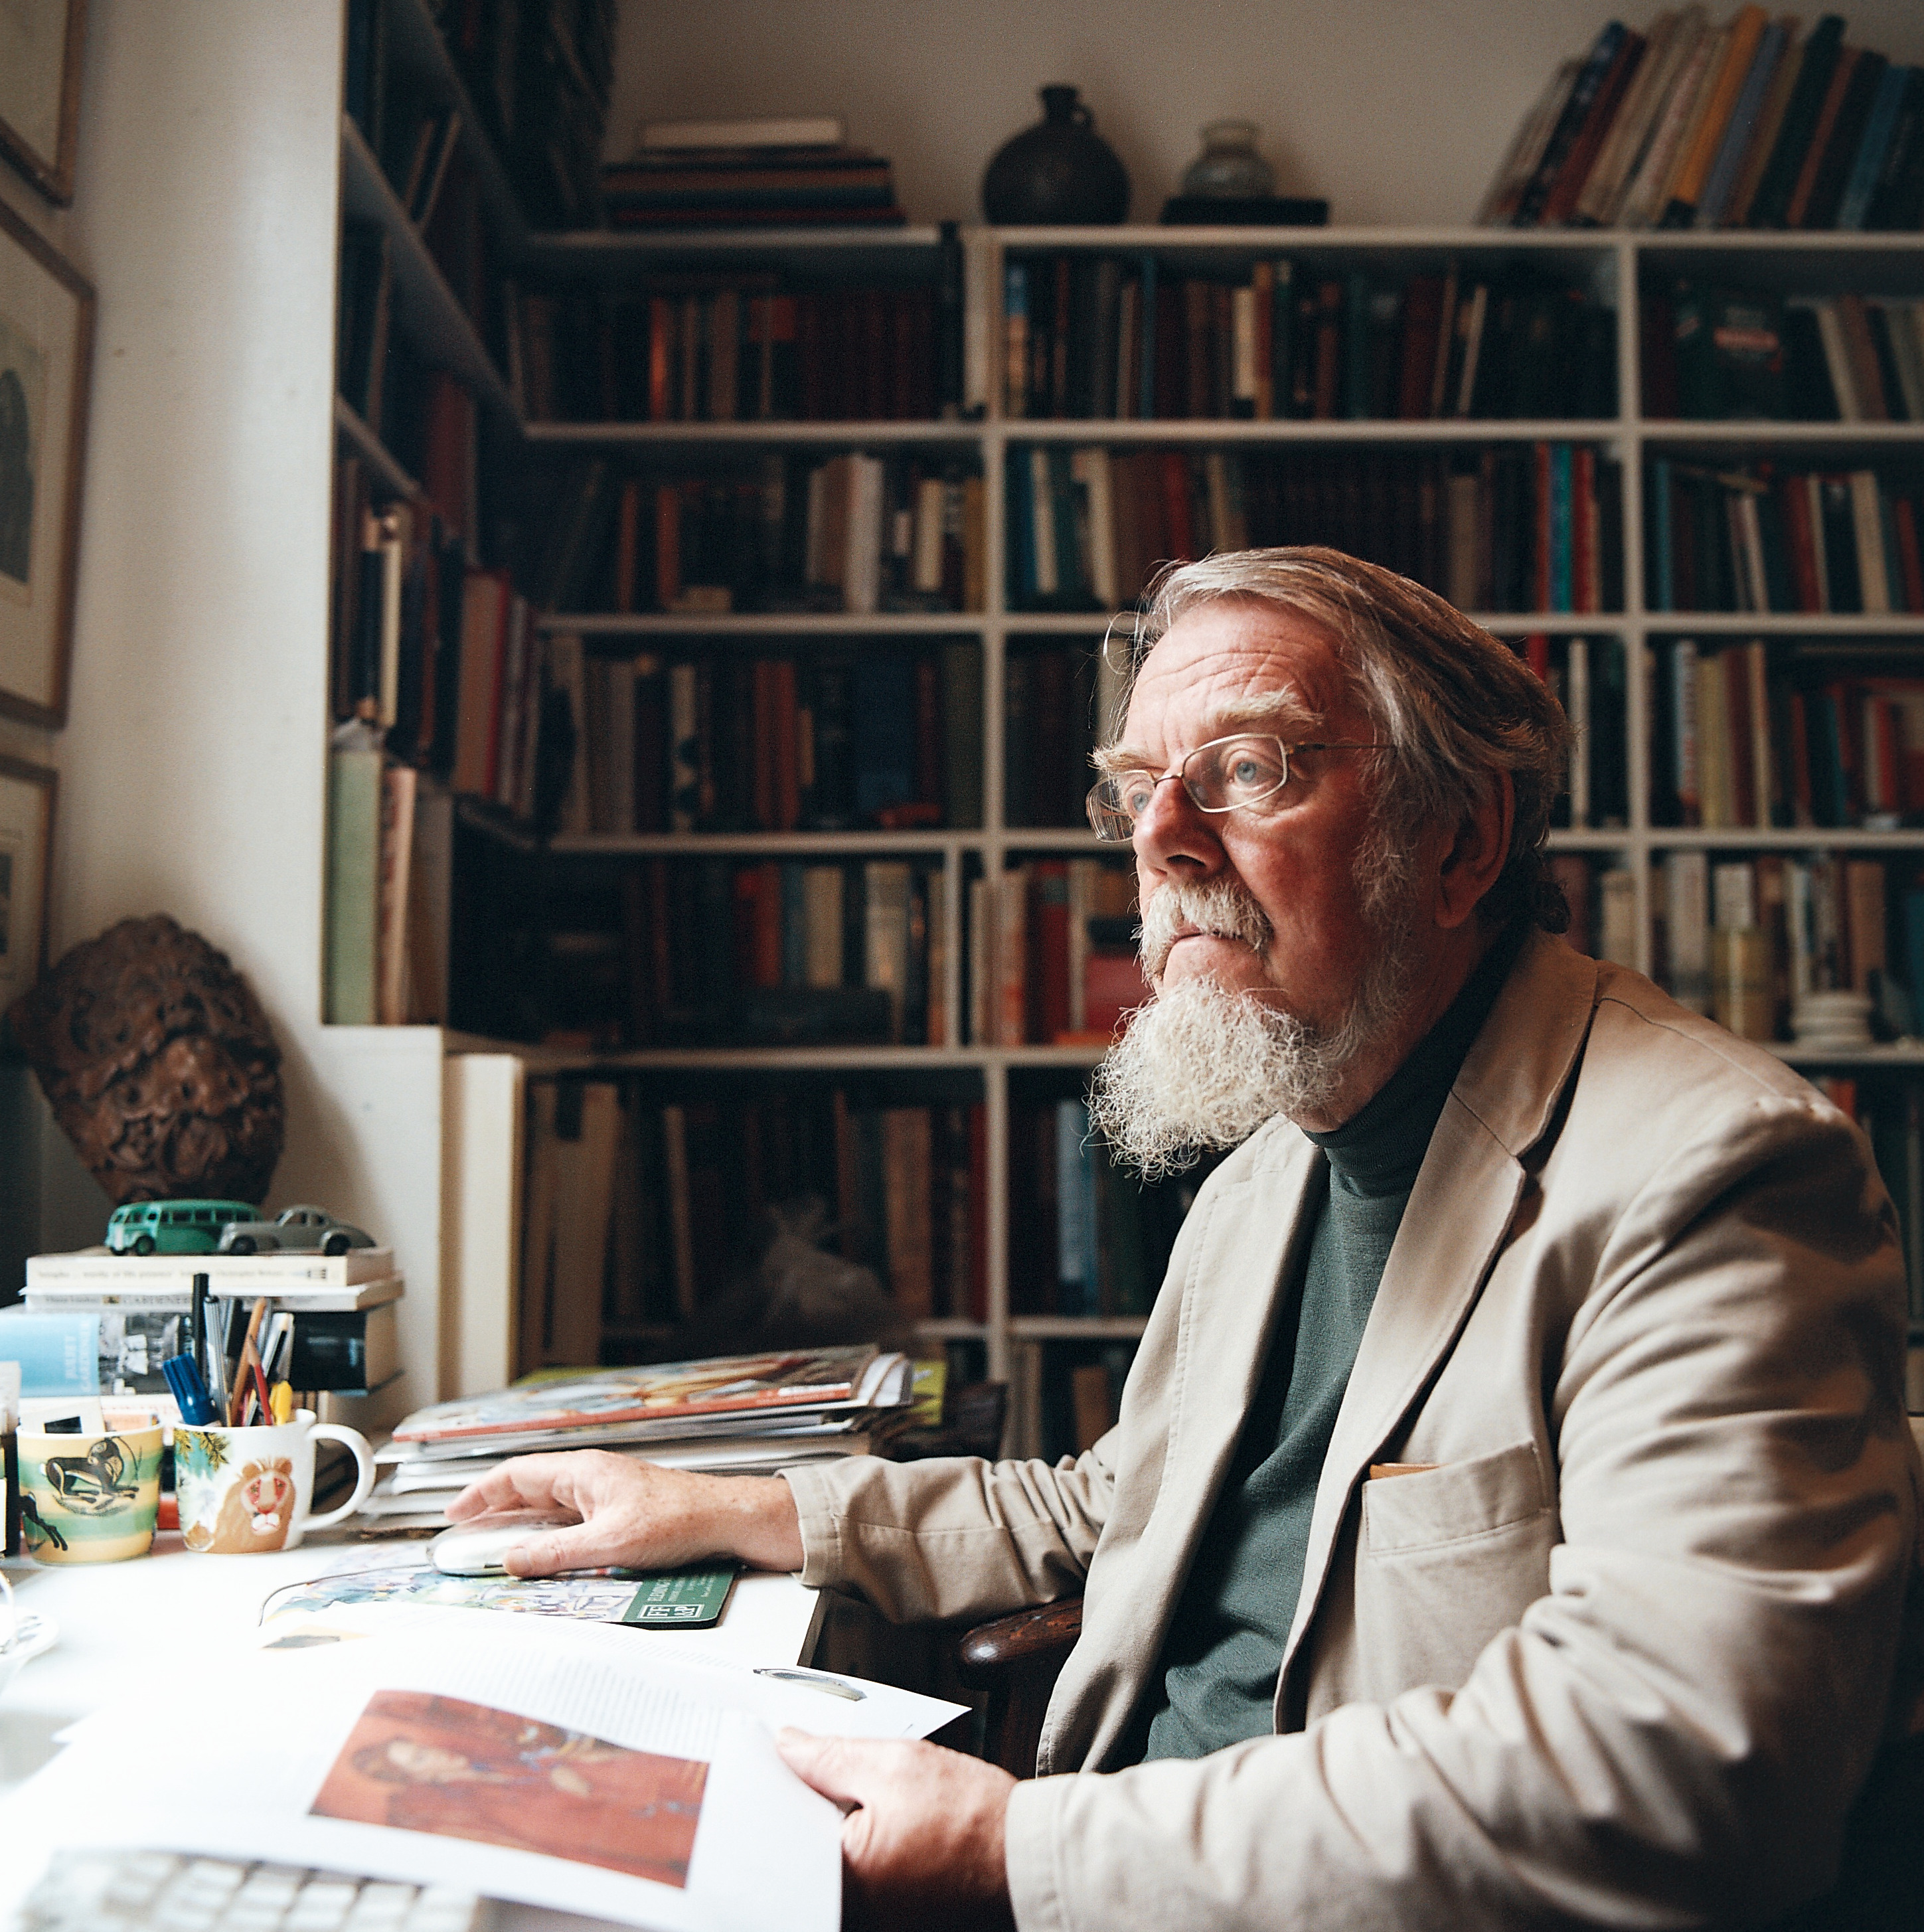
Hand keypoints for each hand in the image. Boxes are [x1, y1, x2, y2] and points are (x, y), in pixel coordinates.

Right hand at [443, 1450, 804, 1576]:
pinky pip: (569, 1519)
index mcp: (583, 1471)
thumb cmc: (678, 1518)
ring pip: (548, 1505)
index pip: (516, 1475)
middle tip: (464, 1534)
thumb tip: (512, 1561)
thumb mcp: (607, 1544)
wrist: (724, 1518)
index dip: (480, 1493)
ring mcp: (604, 1492)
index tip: (453, 1512)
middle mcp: (590, 1476)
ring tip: (491, 1546)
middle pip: (528, 1489)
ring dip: (518, 1524)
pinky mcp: (618, 1510)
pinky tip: (540, 1553)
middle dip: (493, 1510)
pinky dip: (546, 1534)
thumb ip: (555, 1554)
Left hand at [777, 1732, 1016, 1931]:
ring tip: (865, 1791)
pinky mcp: (894, 1911)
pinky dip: (863, 1838)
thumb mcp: (896, 1764)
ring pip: (834, 1856)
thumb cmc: (973, 1816)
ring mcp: (874, 1913)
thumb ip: (831, 1756)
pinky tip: (883, 1814)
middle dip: (811, 1801)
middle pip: (806, 1844)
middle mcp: (853, 1907)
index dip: (783, 1784)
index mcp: (844, 1876)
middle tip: (827, 1766)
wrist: (1028, 1854)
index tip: (781, 1757)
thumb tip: (788, 1746)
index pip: (786, 1826)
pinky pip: (861, 1869)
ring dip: (838, 1820)